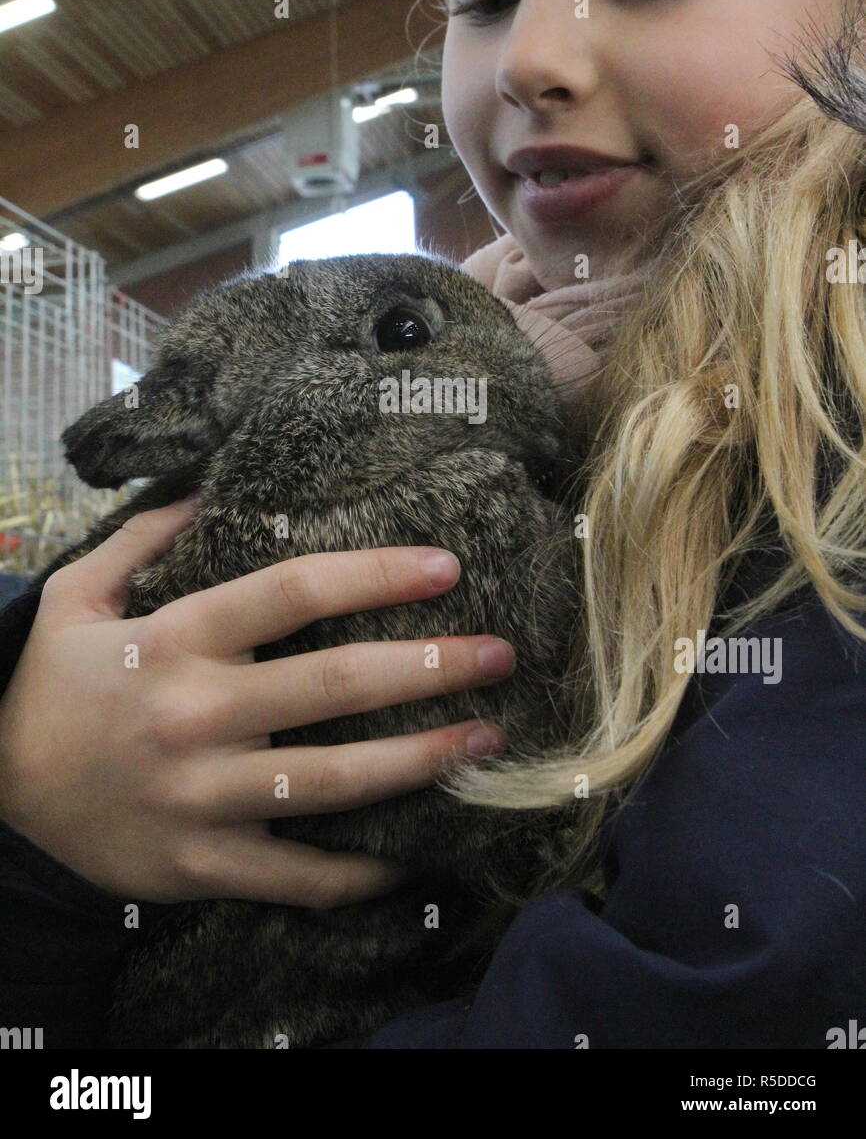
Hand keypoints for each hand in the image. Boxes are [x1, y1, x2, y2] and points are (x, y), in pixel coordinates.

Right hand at [0, 497, 514, 906]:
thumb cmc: (51, 686)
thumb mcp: (76, 595)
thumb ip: (145, 537)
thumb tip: (212, 488)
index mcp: (173, 641)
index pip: (292, 593)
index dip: (375, 573)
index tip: (445, 565)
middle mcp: (197, 715)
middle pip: (334, 684)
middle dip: (428, 666)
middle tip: (498, 653)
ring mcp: (202, 796)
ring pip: (333, 780)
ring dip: (421, 758)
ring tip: (487, 737)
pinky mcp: (201, 862)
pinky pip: (296, 876)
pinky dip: (358, 872)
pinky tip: (415, 852)